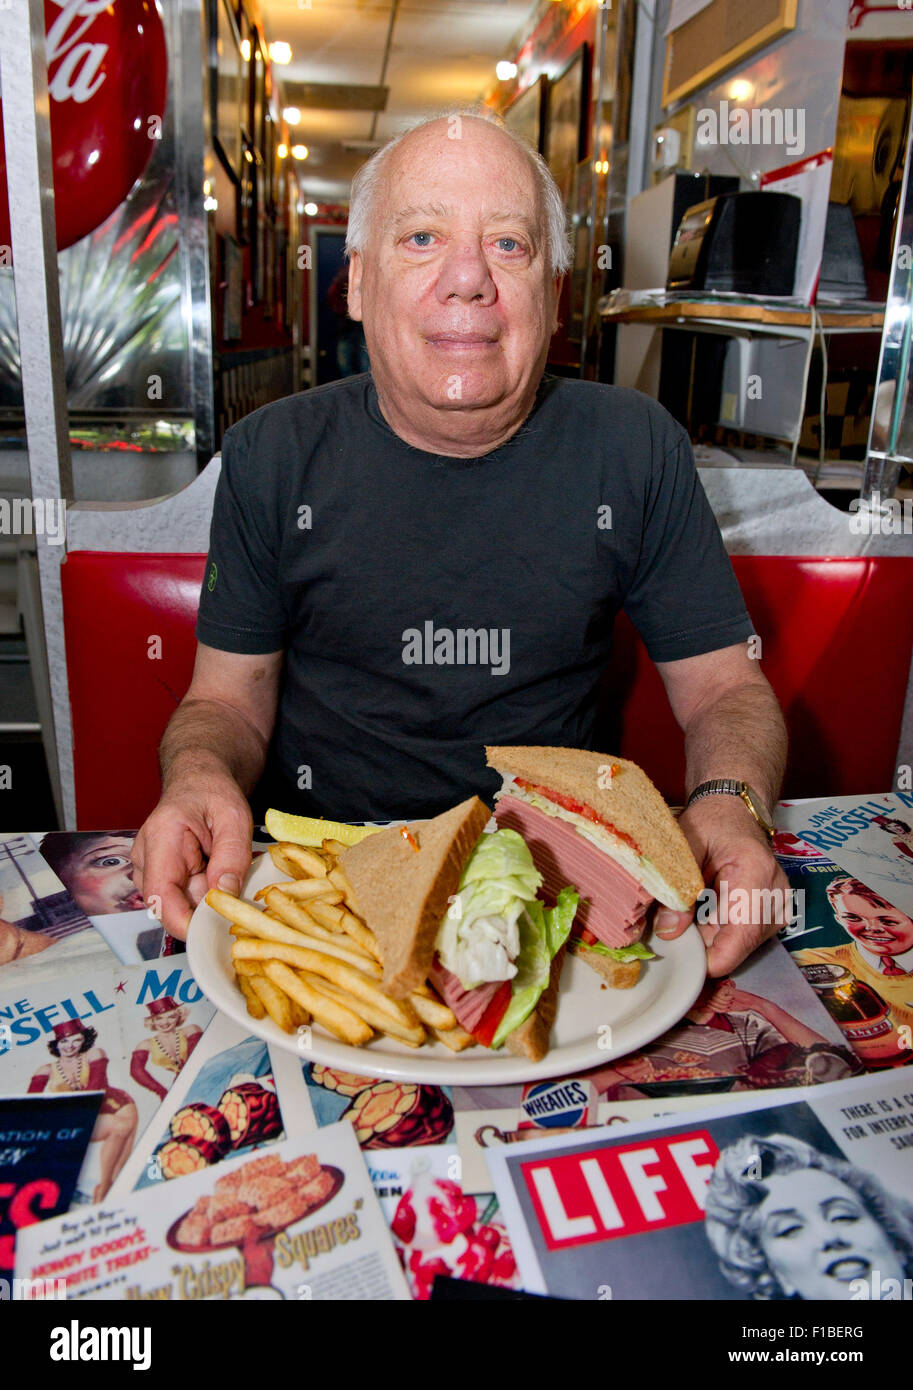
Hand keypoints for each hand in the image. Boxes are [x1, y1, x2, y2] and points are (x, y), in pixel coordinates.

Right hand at [132, 765, 252, 939]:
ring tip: (224, 870)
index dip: (185, 922)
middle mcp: (145, 857)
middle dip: (204, 907)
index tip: (215, 932)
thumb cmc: (213, 793)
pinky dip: (202, 893)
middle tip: (236, 887)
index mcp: (161, 838)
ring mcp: (148, 869)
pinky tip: (214, 873)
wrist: (197, 781)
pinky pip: (180, 898)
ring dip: (205, 898)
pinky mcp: (157, 876)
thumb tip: (225, 896)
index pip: (160, 896)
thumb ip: (231, 857)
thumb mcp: (234, 818)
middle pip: (170, 905)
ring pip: (177, 904)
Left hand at [653, 796, 790, 976]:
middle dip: (704, 944)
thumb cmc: (711, 823)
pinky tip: (707, 908)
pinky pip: (741, 938)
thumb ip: (676, 887)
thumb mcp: (685, 847)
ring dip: (711, 936)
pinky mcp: (774, 915)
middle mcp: (777, 894)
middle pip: (739, 945)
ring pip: (739, 945)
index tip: (686, 963)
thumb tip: (668, 932)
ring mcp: (779, 907)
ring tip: (693, 906)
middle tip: (675, 923)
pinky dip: (718, 930)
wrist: (733, 813)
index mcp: (756, 872)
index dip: (714, 957)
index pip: (742, 934)